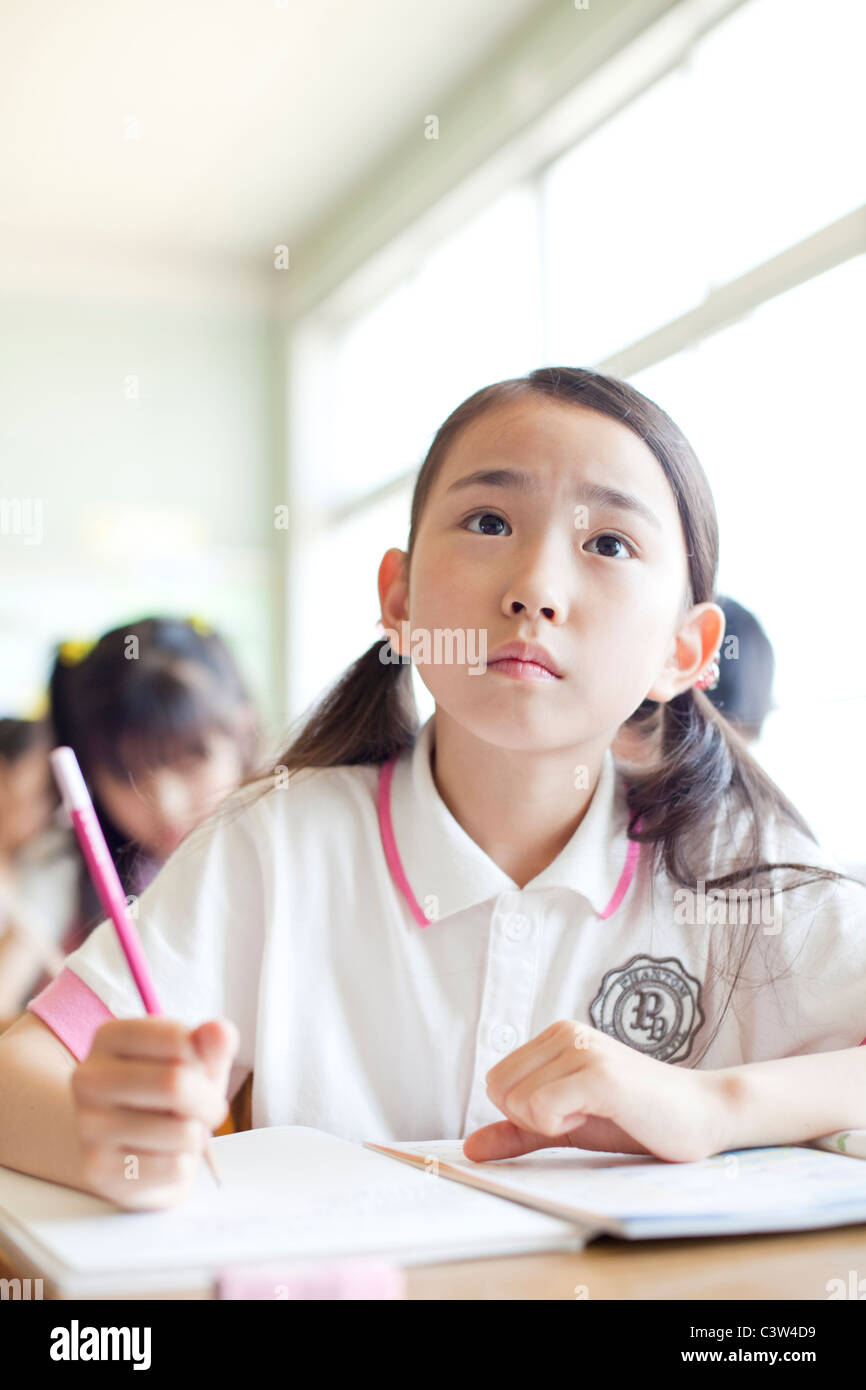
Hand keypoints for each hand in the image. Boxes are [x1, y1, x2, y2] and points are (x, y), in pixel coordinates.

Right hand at [71, 1016, 238, 1209]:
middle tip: (209, 1112)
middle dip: (209, 1102)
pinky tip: (162, 1158)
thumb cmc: (166, 1098)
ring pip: (181, 1131)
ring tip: (177, 1134)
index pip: (177, 1038)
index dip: (205, 1061)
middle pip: (175, 1084)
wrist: (128, 1154)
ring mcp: (88, 1125)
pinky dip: (184, 1166)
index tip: (202, 1074)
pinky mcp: (98, 1170)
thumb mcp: (193, 1063)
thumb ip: (210, 1044)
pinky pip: (173, 1168)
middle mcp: (89, 1077)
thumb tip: (220, 1031)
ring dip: (196, 1137)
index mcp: (110, 1036)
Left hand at [463, 1019, 725, 1163]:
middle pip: (500, 1091)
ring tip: (599, 1112)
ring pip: (518, 1102)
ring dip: (555, 1123)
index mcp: (555, 1036)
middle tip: (585, 1114)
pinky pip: (542, 1111)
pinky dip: (564, 1126)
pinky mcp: (599, 1074)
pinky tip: (602, 1113)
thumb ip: (519, 1131)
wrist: (700, 1116)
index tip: (573, 1111)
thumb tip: (470, 1148)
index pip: (496, 1083)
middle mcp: (564, 1033)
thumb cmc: (635, 1117)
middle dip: (535, 1119)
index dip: (526, 1112)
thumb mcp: (567, 1125)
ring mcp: (582, 1049)